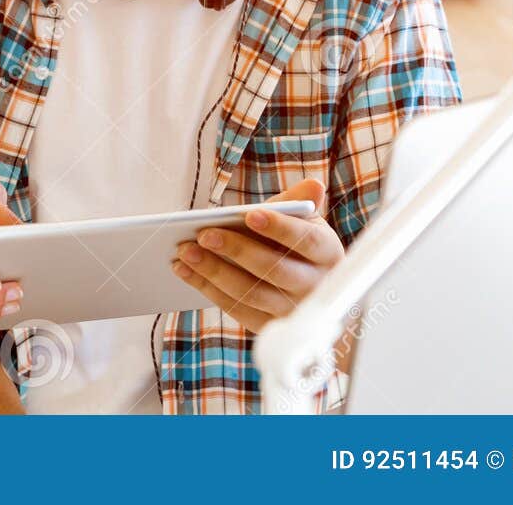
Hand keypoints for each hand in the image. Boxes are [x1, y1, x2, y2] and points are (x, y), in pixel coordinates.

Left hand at [169, 178, 344, 333]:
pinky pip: (236, 309)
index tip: (250, 215)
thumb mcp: (301, 220)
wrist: (301, 283)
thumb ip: (297, 203)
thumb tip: (313, 186)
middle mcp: (316, 286)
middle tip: (203, 234)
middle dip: (237, 250)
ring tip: (184, 251)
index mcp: (328, 253)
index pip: (307, 240)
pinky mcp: (269, 326)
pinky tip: (184, 270)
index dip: (280, 228)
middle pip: (275, 270)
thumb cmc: (294, 241)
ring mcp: (292, 311)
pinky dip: (207, 289)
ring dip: (213, 272)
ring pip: (251, 293)